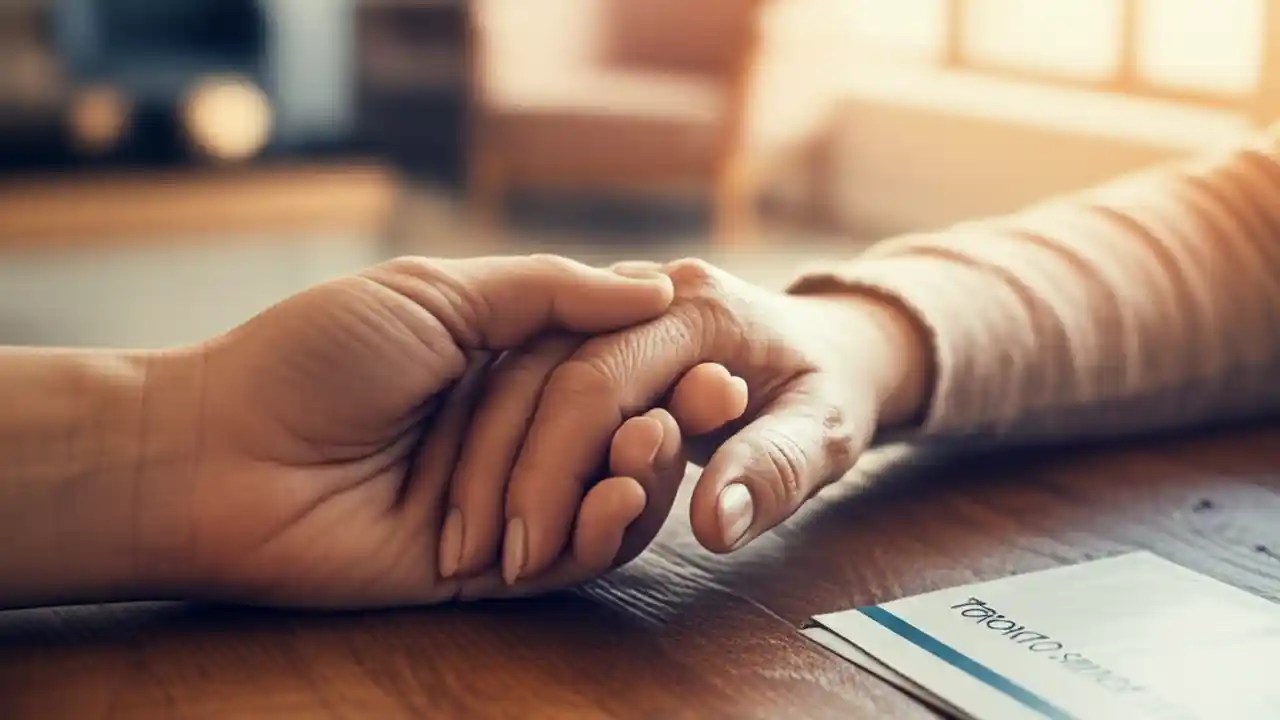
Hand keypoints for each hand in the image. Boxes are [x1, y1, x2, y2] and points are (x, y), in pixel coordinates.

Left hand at [149, 255, 683, 606]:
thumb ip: (546, 291)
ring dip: (640, 473)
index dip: (659, 359)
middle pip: (615, 428)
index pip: (606, 360)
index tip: (713, 352)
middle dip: (659, 416)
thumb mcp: (436, 293)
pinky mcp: (486, 568)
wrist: (217, 455)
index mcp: (499, 358)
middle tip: (709, 402)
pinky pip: (565, 556)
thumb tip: (654, 287)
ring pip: (601, 494)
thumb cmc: (313, 358)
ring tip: (652, 448)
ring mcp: (501, 499)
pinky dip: (603, 530)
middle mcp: (509, 430)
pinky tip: (619, 498)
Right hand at [441, 259, 930, 584]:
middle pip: (543, 375)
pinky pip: (530, 381)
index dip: (556, 466)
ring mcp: (614, 306)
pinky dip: (503, 444)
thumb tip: (712, 525)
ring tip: (468, 546)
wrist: (833, 342)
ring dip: (487, 461)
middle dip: (506, 471)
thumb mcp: (828, 433)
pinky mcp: (595, 330)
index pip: (598, 380)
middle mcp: (645, 295)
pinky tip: (489, 506)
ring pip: (519, 374)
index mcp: (698, 308)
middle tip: (475, 561)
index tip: (531, 549)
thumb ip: (773, 472)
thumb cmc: (834, 389)